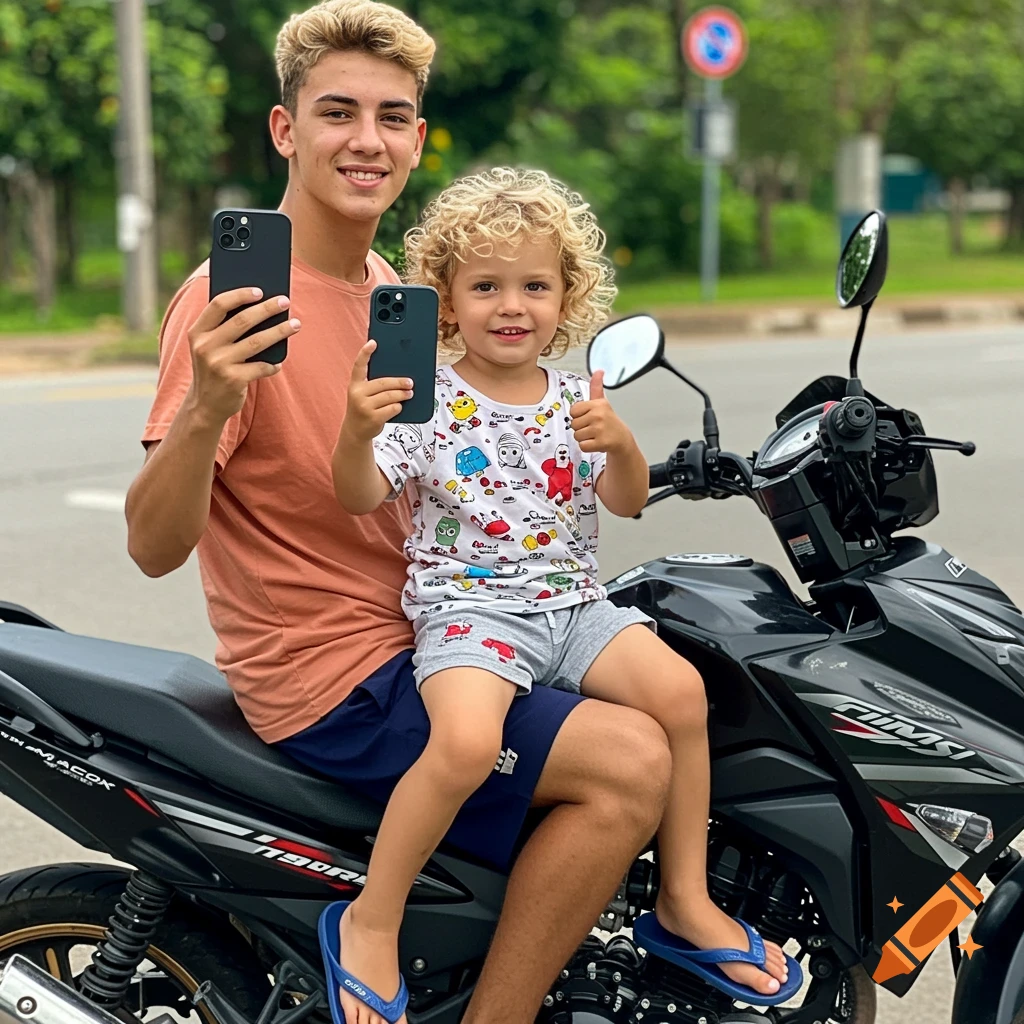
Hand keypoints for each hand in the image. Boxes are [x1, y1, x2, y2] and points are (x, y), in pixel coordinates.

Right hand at [187, 287, 300, 423]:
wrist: (205, 406)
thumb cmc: (214, 369)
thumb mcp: (209, 347)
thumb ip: (224, 329)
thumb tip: (262, 308)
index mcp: (197, 332)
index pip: (219, 304)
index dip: (240, 294)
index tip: (260, 290)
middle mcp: (205, 346)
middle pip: (242, 320)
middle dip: (267, 309)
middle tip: (285, 301)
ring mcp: (219, 364)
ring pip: (257, 341)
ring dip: (280, 331)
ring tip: (295, 324)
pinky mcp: (233, 380)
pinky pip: (261, 366)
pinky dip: (273, 364)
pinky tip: (279, 362)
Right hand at [341, 340, 413, 442]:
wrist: (355, 431)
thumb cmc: (364, 408)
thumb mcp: (364, 394)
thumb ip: (375, 384)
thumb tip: (399, 377)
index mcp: (354, 384)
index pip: (359, 366)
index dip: (365, 353)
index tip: (373, 342)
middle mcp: (357, 394)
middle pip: (383, 383)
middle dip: (399, 382)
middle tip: (410, 383)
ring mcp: (364, 406)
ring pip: (390, 396)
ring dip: (403, 395)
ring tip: (409, 393)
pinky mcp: (373, 418)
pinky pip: (393, 408)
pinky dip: (398, 407)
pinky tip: (399, 406)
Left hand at [570, 371, 632, 453]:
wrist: (621, 438)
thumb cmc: (608, 420)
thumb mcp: (602, 402)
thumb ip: (596, 387)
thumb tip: (599, 370)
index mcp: (597, 404)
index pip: (573, 411)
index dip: (579, 416)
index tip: (589, 417)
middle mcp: (598, 415)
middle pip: (573, 424)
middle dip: (581, 428)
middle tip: (594, 427)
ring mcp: (600, 429)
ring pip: (577, 436)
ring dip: (584, 438)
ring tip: (595, 435)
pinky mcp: (601, 443)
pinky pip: (582, 446)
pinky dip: (587, 447)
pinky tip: (597, 442)